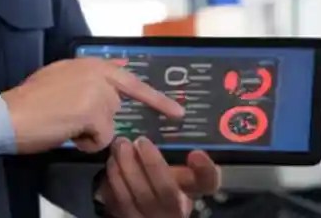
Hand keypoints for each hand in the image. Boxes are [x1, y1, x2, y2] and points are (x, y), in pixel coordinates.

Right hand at [1, 58, 184, 153]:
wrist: (7, 115)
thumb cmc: (29, 103)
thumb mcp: (61, 77)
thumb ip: (90, 76)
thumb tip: (121, 68)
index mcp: (89, 63)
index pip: (130, 79)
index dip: (156, 98)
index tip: (177, 111)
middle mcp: (96, 73)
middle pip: (116, 108)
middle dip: (98, 121)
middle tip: (71, 121)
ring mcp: (97, 91)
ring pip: (110, 126)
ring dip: (90, 132)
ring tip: (62, 123)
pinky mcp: (93, 111)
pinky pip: (102, 140)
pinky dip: (86, 143)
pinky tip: (65, 132)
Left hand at [99, 138, 220, 217]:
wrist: (148, 205)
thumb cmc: (164, 174)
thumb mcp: (178, 163)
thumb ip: (177, 146)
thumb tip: (171, 112)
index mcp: (193, 190)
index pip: (208, 183)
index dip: (205, 170)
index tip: (196, 152)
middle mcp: (176, 209)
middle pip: (166, 190)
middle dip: (151, 164)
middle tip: (139, 140)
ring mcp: (152, 217)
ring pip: (139, 198)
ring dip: (126, 169)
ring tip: (120, 146)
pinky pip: (118, 203)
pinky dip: (113, 181)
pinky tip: (111, 163)